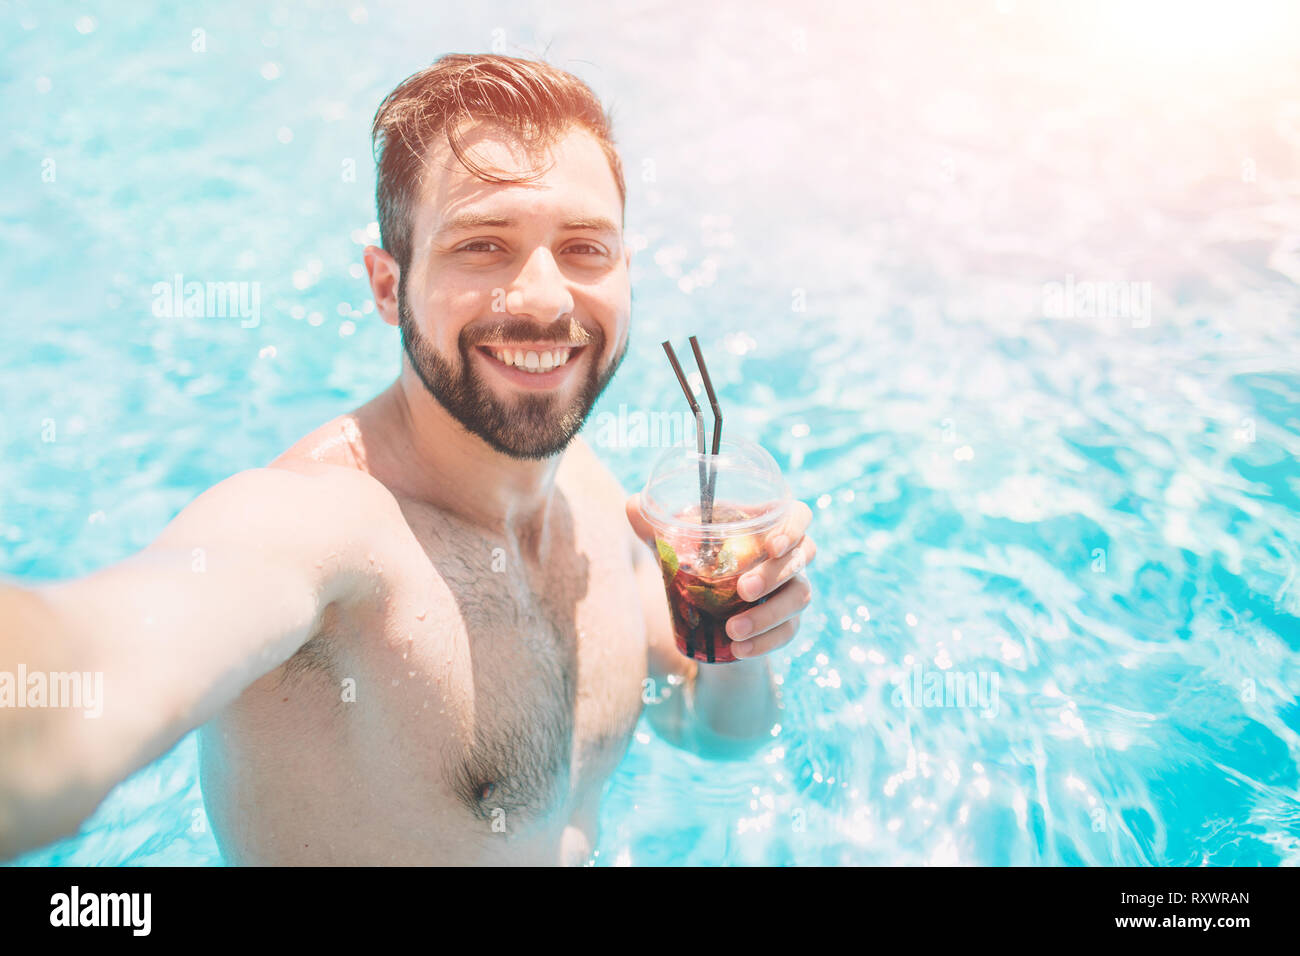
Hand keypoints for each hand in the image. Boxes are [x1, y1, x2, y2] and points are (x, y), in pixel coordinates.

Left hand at [625, 496, 815, 659]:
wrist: (709, 626)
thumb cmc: (698, 573)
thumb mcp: (676, 554)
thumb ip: (657, 531)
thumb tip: (631, 503)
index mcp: (766, 529)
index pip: (798, 515)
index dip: (793, 526)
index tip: (771, 544)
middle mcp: (787, 557)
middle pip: (803, 555)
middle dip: (774, 574)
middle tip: (742, 589)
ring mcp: (792, 591)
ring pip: (799, 597)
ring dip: (768, 614)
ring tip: (732, 630)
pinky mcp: (788, 624)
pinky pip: (788, 632)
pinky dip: (765, 642)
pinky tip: (740, 650)